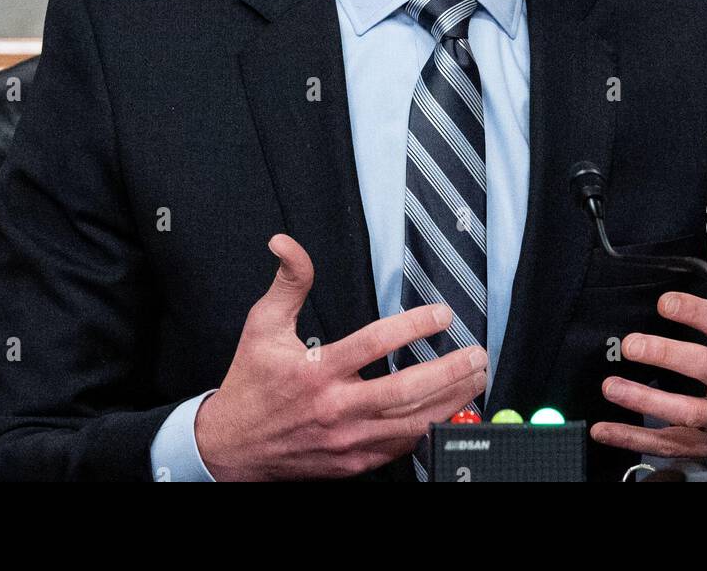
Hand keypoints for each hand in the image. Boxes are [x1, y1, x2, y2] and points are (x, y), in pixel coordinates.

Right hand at [194, 233, 487, 479]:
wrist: (230, 448)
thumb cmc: (249, 385)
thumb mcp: (262, 325)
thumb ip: (288, 282)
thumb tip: (286, 244)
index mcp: (315, 371)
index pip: (375, 344)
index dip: (414, 326)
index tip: (442, 314)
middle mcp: (335, 408)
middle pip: (405, 390)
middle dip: (449, 371)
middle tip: (476, 354)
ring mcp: (346, 439)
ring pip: (410, 423)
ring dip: (449, 401)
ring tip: (474, 380)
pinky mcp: (352, 462)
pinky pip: (399, 448)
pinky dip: (428, 430)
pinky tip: (448, 413)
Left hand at [590, 211, 706, 458]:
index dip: (690, 310)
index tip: (665, 302)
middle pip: (698, 366)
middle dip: (662, 355)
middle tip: (632, 344)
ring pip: (681, 411)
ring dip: (643, 400)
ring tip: (612, 386)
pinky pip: (669, 442)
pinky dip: (635, 438)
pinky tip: (606, 429)